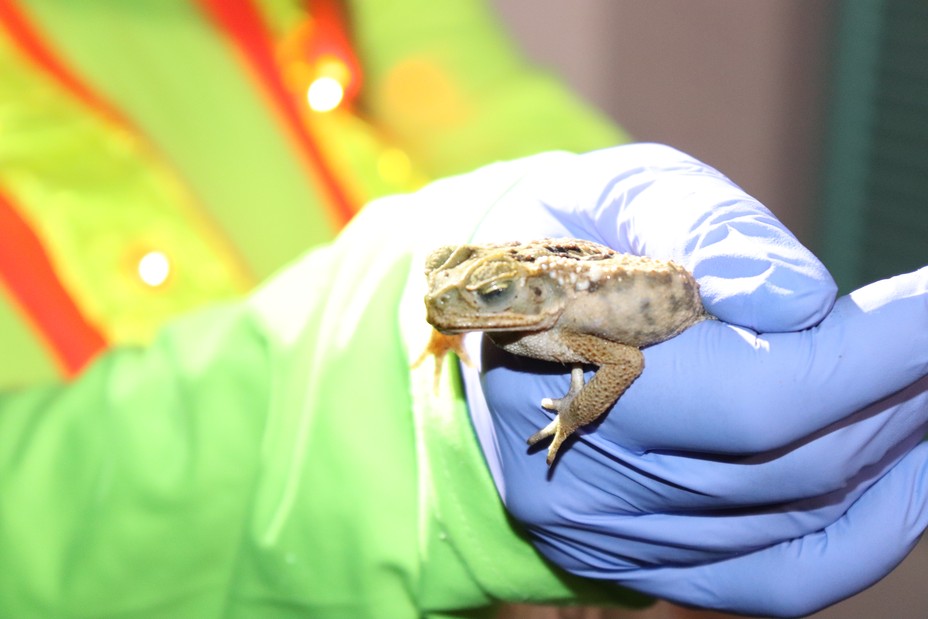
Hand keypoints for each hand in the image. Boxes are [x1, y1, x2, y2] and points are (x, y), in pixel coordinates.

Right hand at [460, 144, 927, 615]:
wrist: (486, 324)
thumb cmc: (558, 238)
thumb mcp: (614, 190)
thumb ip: (701, 227)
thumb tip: (804, 300)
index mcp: (562, 358)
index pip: (752, 393)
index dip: (872, 358)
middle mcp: (581, 469)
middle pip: (783, 460)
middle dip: (896, 398)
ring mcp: (604, 529)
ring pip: (788, 516)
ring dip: (892, 457)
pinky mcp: (630, 560)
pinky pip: (768, 580)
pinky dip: (861, 538)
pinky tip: (914, 483)